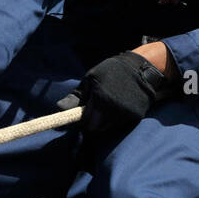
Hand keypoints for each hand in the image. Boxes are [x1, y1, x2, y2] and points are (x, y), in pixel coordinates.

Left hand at [57, 50, 176, 135]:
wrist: (139, 68)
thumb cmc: (110, 72)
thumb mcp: (90, 80)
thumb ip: (75, 97)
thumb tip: (59, 108)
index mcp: (100, 98)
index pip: (87, 123)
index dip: (83, 121)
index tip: (84, 116)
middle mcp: (114, 108)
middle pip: (97, 128)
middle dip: (93, 123)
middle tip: (95, 111)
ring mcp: (126, 113)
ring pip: (108, 128)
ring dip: (105, 121)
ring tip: (108, 106)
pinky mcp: (137, 115)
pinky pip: (120, 124)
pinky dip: (117, 119)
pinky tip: (120, 106)